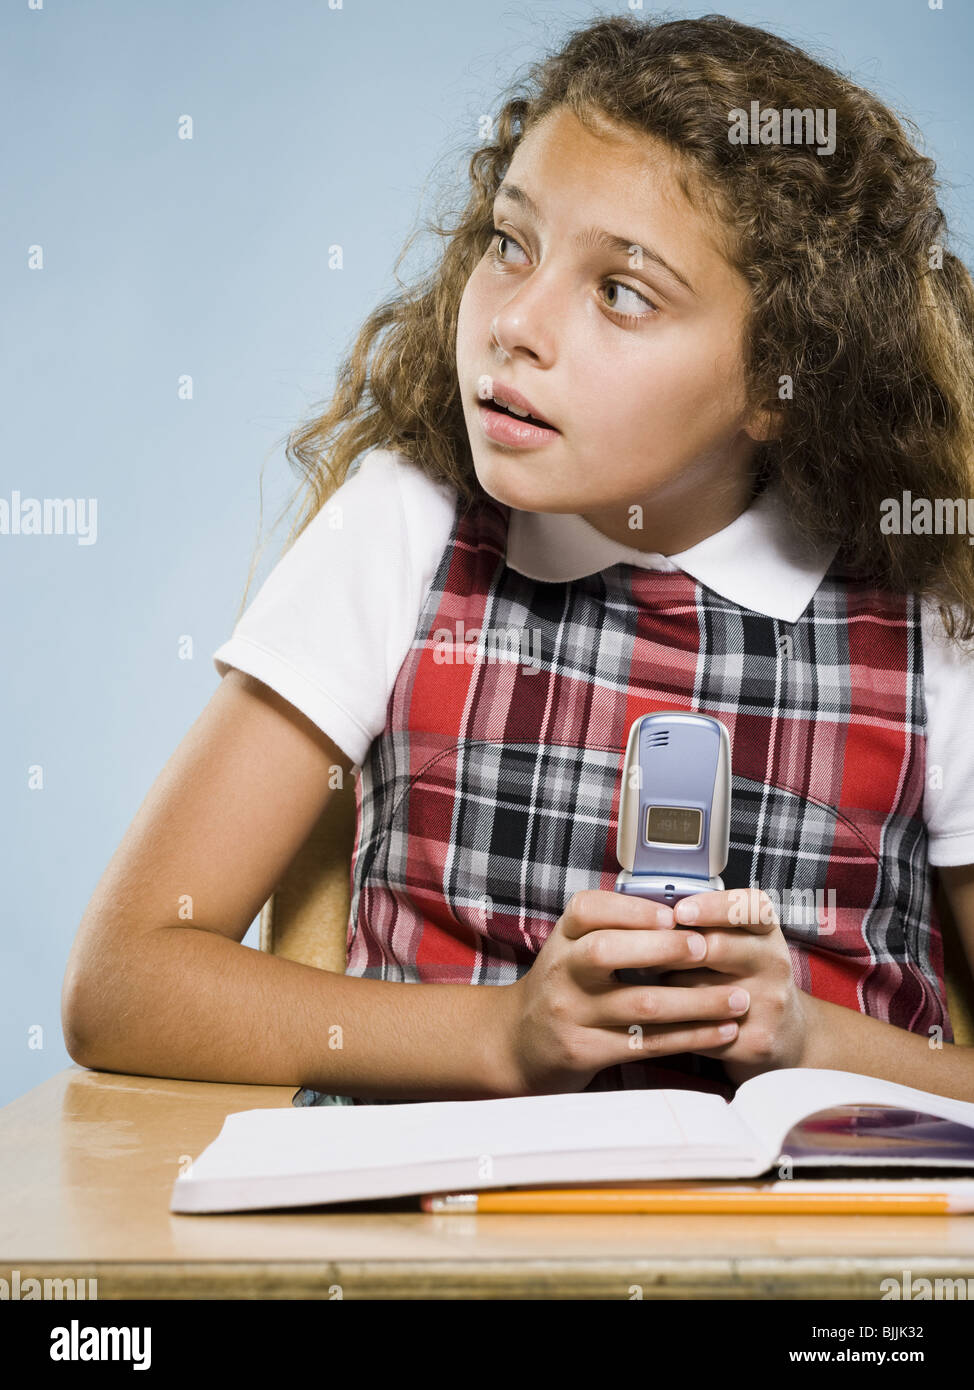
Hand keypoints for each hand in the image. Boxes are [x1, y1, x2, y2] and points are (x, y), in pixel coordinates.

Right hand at [492, 889, 752, 1096]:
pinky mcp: (585, 1051)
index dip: (633, 910)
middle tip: (710, 948)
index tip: (675, 913)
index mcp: (563, 938)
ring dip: (696, 1001)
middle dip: (666, 949)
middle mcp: (562, 971)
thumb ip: (613, 928)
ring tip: (738, 998)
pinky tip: (720, 1031)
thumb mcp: (572, 948)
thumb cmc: (564, 986)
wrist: (519, 1043)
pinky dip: (690, 1037)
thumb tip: (681, 909)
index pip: (589, 910)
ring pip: (640, 1004)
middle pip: (609, 951)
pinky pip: (647, 1043)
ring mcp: (571, 1013)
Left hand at [657, 887, 812, 1084]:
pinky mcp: (756, 1039)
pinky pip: (701, 1027)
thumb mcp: (738, 940)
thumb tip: (651, 914)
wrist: (783, 1031)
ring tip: (651, 981)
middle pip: (717, 947)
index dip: (713, 907)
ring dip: (667, 984)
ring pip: (700, 989)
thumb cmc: (744, 974)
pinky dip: (675, 1019)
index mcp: (767, 931)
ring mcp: (769, 1003)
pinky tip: (663, 1013)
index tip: (680, 911)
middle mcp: (774, 963)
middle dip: (672, 949)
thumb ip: (706, 924)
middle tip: (642, 950)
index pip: (749, 907)